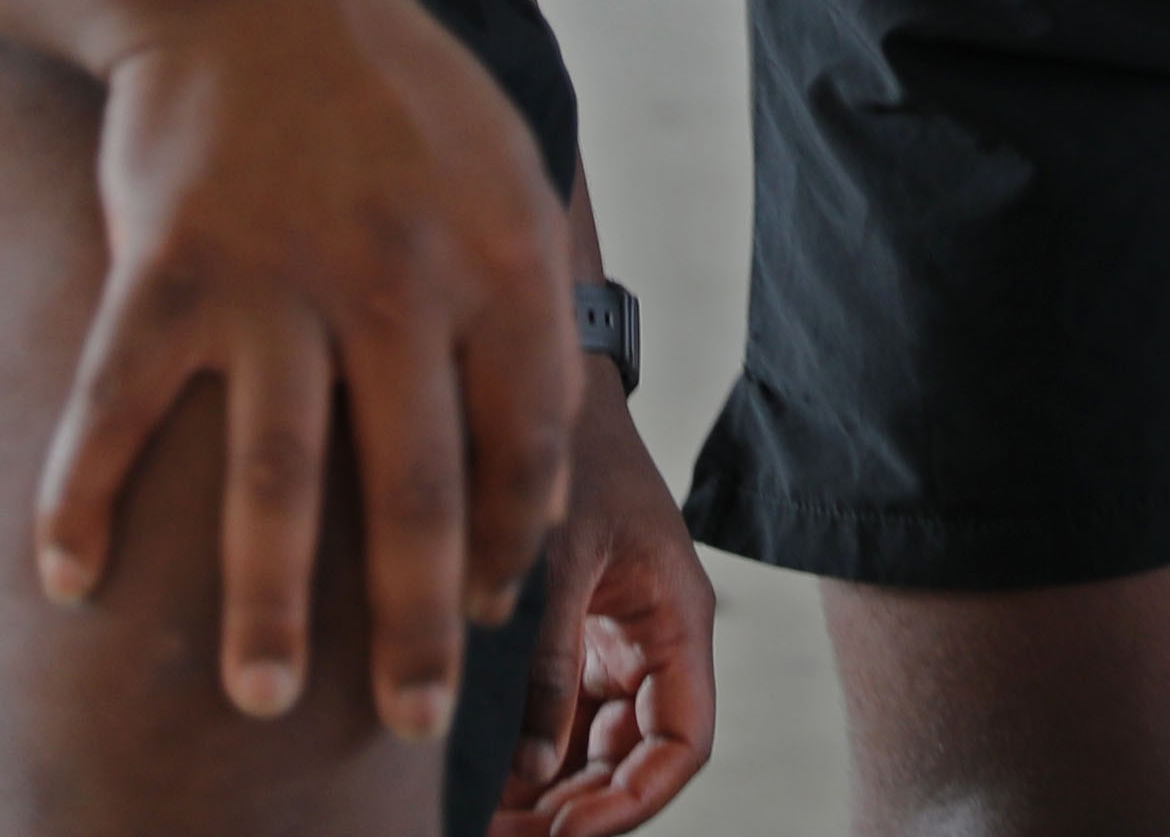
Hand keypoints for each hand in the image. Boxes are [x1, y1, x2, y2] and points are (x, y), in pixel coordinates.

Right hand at [32, 0, 581, 749]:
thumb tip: (539, 459)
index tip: (488, 614)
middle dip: (413, 624)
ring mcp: (280, 274)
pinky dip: (83, 499)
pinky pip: (120, 407)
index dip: (508, 540)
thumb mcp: (501, 169)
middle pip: (414, 488)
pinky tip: (66, 580)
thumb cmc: (387, 93)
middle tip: (406, 720)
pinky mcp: (167, 265)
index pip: (524, 439)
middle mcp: (399, 275)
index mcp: (499, 255)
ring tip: (258, 697)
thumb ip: (522, 304)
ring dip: (267, 602)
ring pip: (277, 477)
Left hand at [495, 371, 720, 834]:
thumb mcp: (565, 554)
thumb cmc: (575, 446)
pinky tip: (486, 788)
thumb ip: (549, 662)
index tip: (570, 830)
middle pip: (636, 759)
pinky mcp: (575, 637)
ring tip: (489, 825)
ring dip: (550, 795)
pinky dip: (529, 759)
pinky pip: (562, 719)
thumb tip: (526, 773)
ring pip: (596, 750)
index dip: (634, 800)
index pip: (683, 743)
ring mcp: (614, 642)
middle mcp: (654, 642)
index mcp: (679, 618)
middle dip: (581, 811)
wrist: (554, 378)